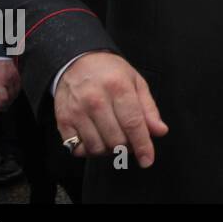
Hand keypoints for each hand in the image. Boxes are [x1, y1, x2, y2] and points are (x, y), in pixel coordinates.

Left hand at [0, 59, 20, 107]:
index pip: (3, 97)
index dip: (0, 105)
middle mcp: (8, 80)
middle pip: (10, 98)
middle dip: (4, 105)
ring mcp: (14, 78)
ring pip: (16, 94)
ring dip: (10, 99)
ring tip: (3, 101)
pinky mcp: (18, 76)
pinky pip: (18, 88)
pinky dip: (14, 93)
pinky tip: (9, 94)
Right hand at [56, 52, 167, 167]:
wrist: (77, 62)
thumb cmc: (110, 72)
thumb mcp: (136, 82)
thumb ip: (149, 109)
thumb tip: (159, 131)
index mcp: (118, 87)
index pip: (133, 123)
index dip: (142, 145)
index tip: (147, 159)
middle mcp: (96, 100)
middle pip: (116, 139)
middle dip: (127, 146)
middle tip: (129, 138)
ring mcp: (77, 111)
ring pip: (97, 147)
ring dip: (109, 150)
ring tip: (113, 137)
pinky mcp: (63, 120)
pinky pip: (78, 148)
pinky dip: (89, 150)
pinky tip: (96, 138)